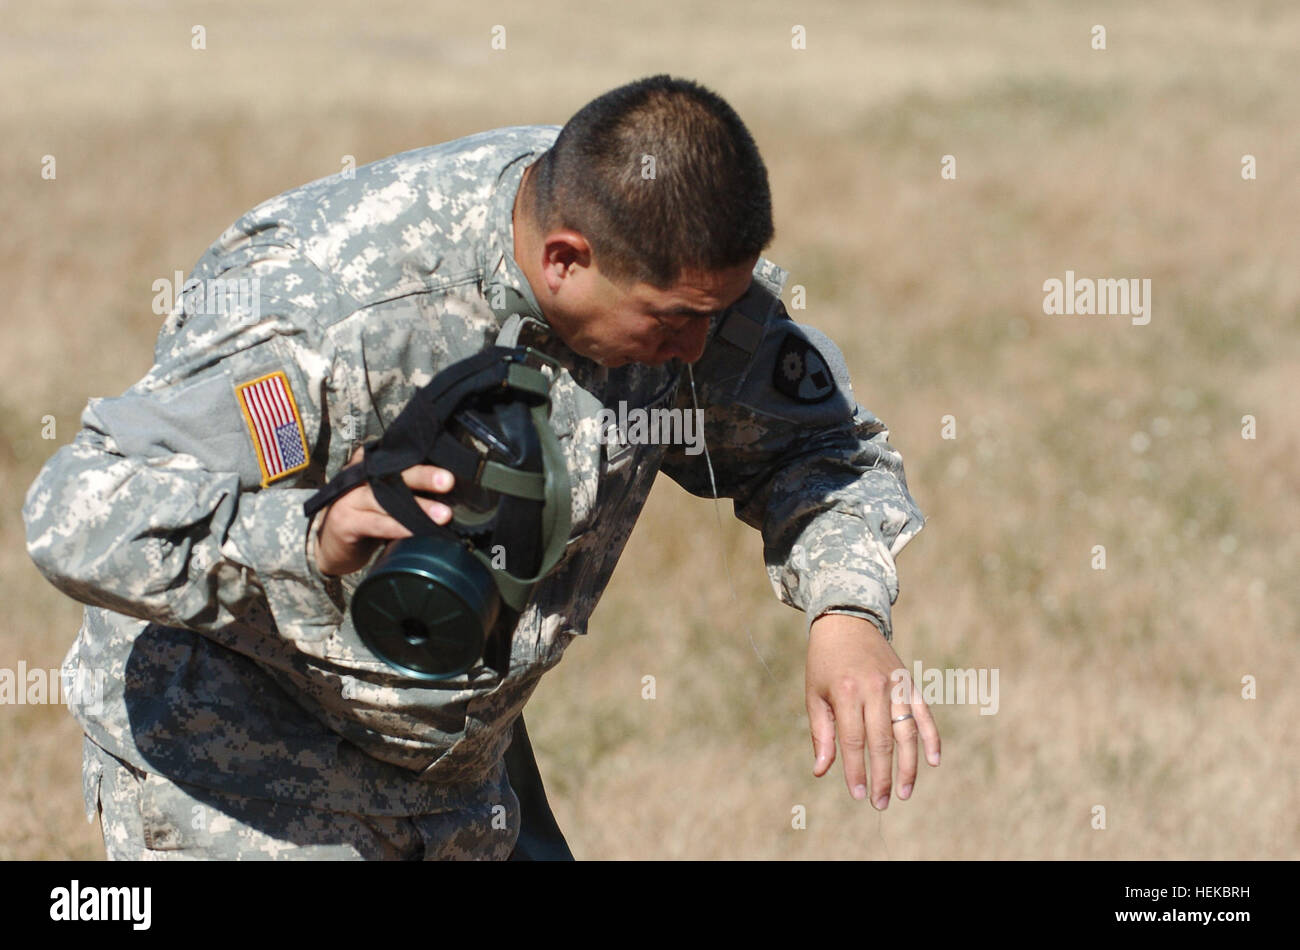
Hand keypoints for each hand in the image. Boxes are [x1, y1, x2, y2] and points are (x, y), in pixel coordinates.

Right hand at [313, 446, 456, 575]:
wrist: (331, 545)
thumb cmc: (367, 518)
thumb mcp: (387, 498)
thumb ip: (409, 488)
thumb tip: (452, 490)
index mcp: (372, 465)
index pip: (399, 456)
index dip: (423, 458)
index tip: (450, 461)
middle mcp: (359, 476)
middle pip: (394, 472)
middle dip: (424, 475)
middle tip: (448, 480)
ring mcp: (350, 498)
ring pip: (387, 498)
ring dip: (417, 507)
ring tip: (443, 514)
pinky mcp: (345, 521)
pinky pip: (376, 523)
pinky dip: (398, 527)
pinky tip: (416, 532)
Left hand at [805, 613, 940, 808]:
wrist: (847, 622)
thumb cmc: (825, 664)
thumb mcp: (814, 695)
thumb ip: (821, 733)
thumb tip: (822, 771)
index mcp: (846, 693)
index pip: (854, 741)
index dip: (856, 771)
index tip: (858, 794)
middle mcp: (874, 689)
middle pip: (882, 742)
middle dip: (882, 776)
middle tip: (880, 803)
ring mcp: (896, 685)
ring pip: (907, 733)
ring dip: (907, 766)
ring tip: (903, 792)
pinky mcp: (910, 682)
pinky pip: (924, 714)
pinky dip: (931, 737)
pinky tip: (933, 761)